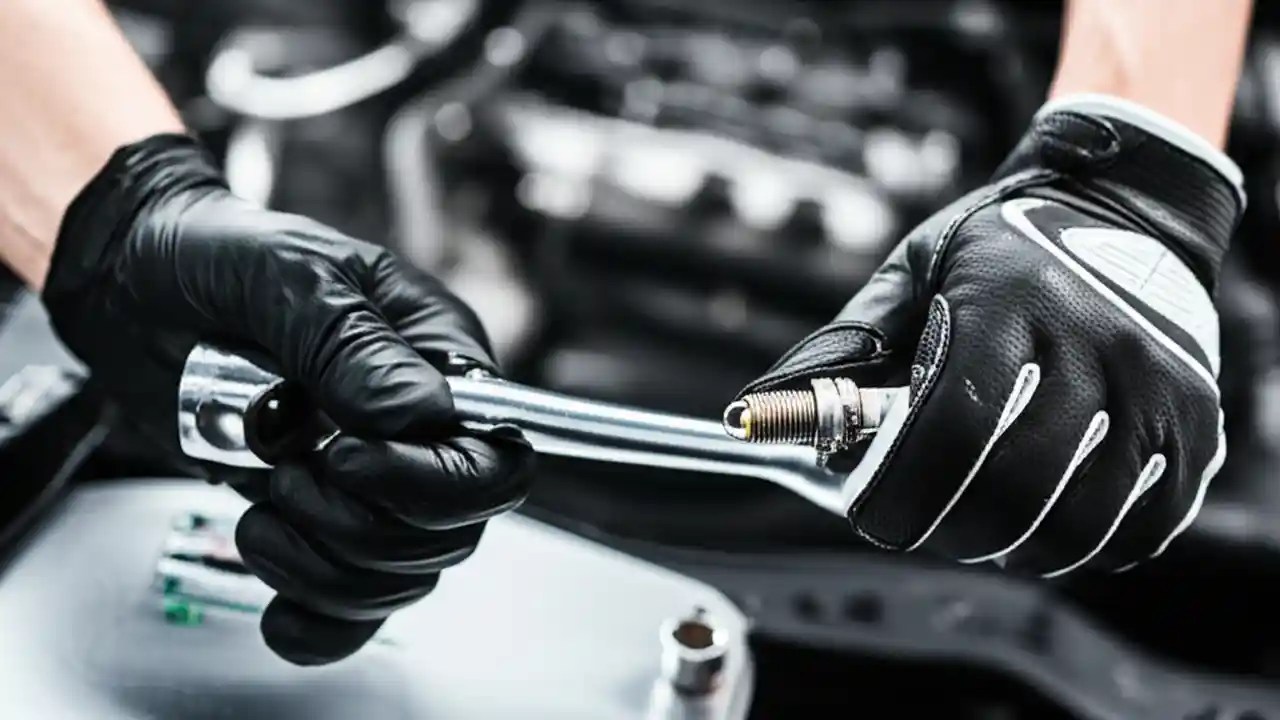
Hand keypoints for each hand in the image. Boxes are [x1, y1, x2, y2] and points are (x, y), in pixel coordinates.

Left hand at [42, 135, 532, 663]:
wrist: (137, 287)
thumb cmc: (221, 258)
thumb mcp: (285, 275)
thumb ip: (350, 342)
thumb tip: (416, 412)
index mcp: (439, 361)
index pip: (494, 456)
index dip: (434, 482)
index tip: (346, 459)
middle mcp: (418, 430)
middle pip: (448, 533)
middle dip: (359, 526)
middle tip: (284, 471)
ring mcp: (371, 482)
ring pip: (397, 578)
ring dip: (321, 566)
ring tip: (260, 507)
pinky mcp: (320, 521)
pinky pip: (350, 607)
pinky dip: (315, 622)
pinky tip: (275, 597)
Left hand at [739, 96, 1243, 575]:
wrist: (1124, 209)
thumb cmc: (997, 246)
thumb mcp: (913, 270)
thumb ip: (845, 345)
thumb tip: (751, 412)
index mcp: (1012, 298)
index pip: (955, 424)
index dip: (904, 493)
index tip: (874, 519)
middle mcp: (1096, 341)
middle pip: (1016, 483)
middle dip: (948, 528)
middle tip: (918, 527)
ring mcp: (1159, 386)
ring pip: (1080, 519)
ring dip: (1011, 546)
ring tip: (975, 528)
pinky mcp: (1197, 422)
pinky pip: (1140, 525)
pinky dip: (1081, 547)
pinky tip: (1041, 526)